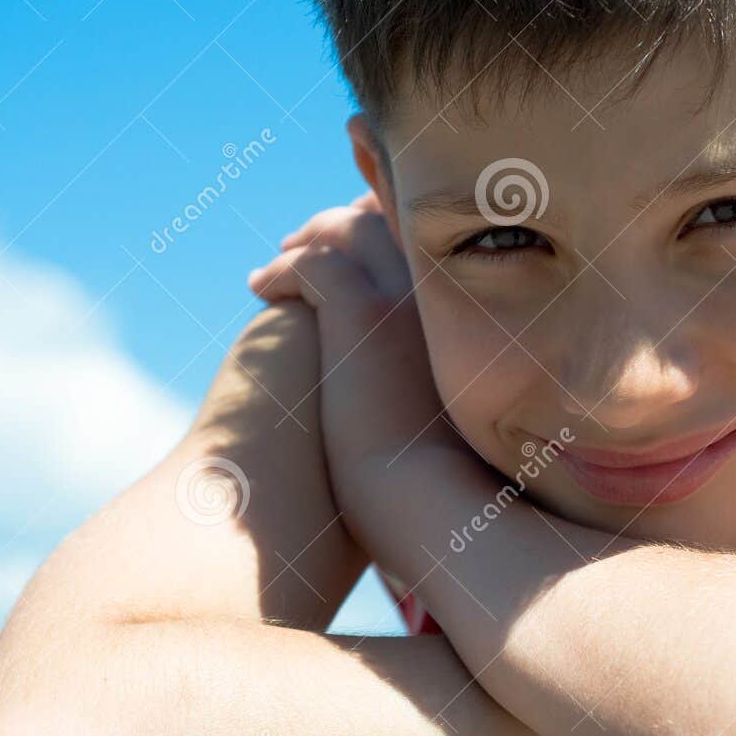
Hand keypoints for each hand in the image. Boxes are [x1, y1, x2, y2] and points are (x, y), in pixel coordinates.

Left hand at [247, 195, 467, 564]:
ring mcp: (410, 303)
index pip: (437, 254)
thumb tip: (431, 404)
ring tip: (282, 256)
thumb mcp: (460, 432)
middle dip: (353, 225)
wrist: (430, 510)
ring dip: (313, 238)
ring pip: (352, 233)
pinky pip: (314, 266)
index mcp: (477, 325)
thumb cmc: (445, 495)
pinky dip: (283, 269)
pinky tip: (258, 287)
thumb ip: (449, 396)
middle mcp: (449, 302)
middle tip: (312, 240)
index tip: (367, 247)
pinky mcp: (365, 316)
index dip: (399, 239)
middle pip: (397, 226)